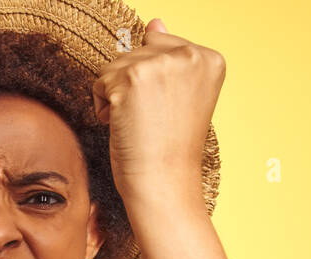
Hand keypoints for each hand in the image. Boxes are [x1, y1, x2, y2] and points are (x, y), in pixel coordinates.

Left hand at [91, 17, 224, 210]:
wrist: (164, 183)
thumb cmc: (171, 148)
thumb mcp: (178, 95)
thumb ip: (169, 55)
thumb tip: (155, 22)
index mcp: (210, 57)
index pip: (160, 43)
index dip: (154, 82)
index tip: (167, 111)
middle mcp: (189, 55)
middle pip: (136, 51)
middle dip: (133, 87)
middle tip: (152, 121)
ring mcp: (160, 64)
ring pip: (115, 65)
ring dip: (117, 98)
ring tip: (139, 124)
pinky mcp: (131, 78)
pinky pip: (100, 82)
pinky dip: (103, 108)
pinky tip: (124, 127)